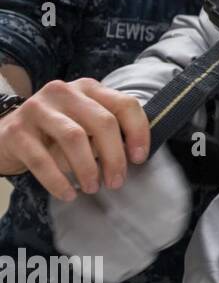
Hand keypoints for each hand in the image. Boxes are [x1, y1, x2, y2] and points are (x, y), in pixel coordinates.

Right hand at [0, 79, 149, 200]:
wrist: (4, 135)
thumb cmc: (55, 133)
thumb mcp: (84, 124)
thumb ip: (108, 132)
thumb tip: (134, 156)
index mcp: (88, 88)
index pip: (125, 104)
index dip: (138, 132)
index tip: (139, 159)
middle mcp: (64, 92)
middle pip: (103, 122)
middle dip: (114, 157)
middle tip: (116, 182)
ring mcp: (37, 108)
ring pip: (74, 138)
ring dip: (88, 168)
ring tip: (92, 188)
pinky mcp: (15, 131)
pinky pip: (41, 159)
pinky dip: (58, 180)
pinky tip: (68, 193)